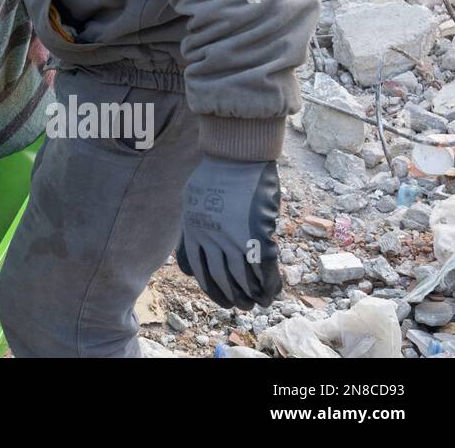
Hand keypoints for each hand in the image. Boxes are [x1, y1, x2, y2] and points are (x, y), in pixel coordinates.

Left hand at [176, 157, 281, 310]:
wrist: (236, 156)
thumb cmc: (214, 174)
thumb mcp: (190, 201)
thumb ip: (190, 230)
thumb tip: (188, 262)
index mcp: (193, 231)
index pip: (198, 271)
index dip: (212, 290)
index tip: (223, 299)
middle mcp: (210, 239)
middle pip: (221, 278)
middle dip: (233, 296)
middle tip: (243, 306)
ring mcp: (233, 238)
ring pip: (243, 278)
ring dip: (252, 294)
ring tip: (259, 302)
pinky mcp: (256, 235)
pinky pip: (263, 269)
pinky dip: (269, 284)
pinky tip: (273, 293)